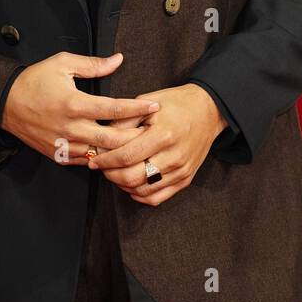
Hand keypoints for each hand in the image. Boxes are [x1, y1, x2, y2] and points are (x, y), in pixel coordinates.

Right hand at [1, 50, 161, 162]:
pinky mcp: (58, 155)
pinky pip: (85, 161)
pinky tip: (114, 153)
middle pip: (113, 139)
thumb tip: (118, 59)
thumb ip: (92, 64)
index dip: (138, 109)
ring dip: (121, 151)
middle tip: (153, 132)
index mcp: (74, 103)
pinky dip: (101, 158)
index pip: (114, 108)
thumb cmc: (34, 80)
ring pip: (101, 154)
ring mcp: (64, 144)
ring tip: (139, 145)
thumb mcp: (62, 64)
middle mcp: (70, 127)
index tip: (155, 107)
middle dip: (137, 137)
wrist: (4, 104)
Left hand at [86, 83, 227, 206]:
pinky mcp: (185, 179)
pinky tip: (130, 185)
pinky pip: (157, 197)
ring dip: (123, 185)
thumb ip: (123, 122)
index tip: (94, 160)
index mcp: (163, 135)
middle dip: (111, 175)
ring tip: (114, 173)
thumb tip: (101, 139)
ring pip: (143, 190)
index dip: (106, 161)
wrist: (207, 110)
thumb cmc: (175, 104)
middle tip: (102, 168)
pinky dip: (139, 195)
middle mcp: (174, 156)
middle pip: (133, 178)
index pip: (126, 156)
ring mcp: (181, 170)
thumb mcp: (146, 103)